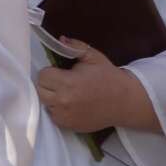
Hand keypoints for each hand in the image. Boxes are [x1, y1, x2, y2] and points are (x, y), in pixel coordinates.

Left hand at [36, 38, 152, 132]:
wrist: (125, 101)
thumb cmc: (108, 77)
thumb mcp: (93, 57)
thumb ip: (75, 47)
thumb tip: (60, 39)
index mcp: (68, 83)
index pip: (42, 76)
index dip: (50, 72)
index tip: (59, 72)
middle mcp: (63, 101)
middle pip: (40, 90)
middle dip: (48, 84)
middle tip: (62, 81)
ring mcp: (65, 116)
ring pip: (45, 103)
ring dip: (51, 97)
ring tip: (67, 93)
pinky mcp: (68, 126)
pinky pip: (53, 116)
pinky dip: (58, 110)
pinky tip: (70, 104)